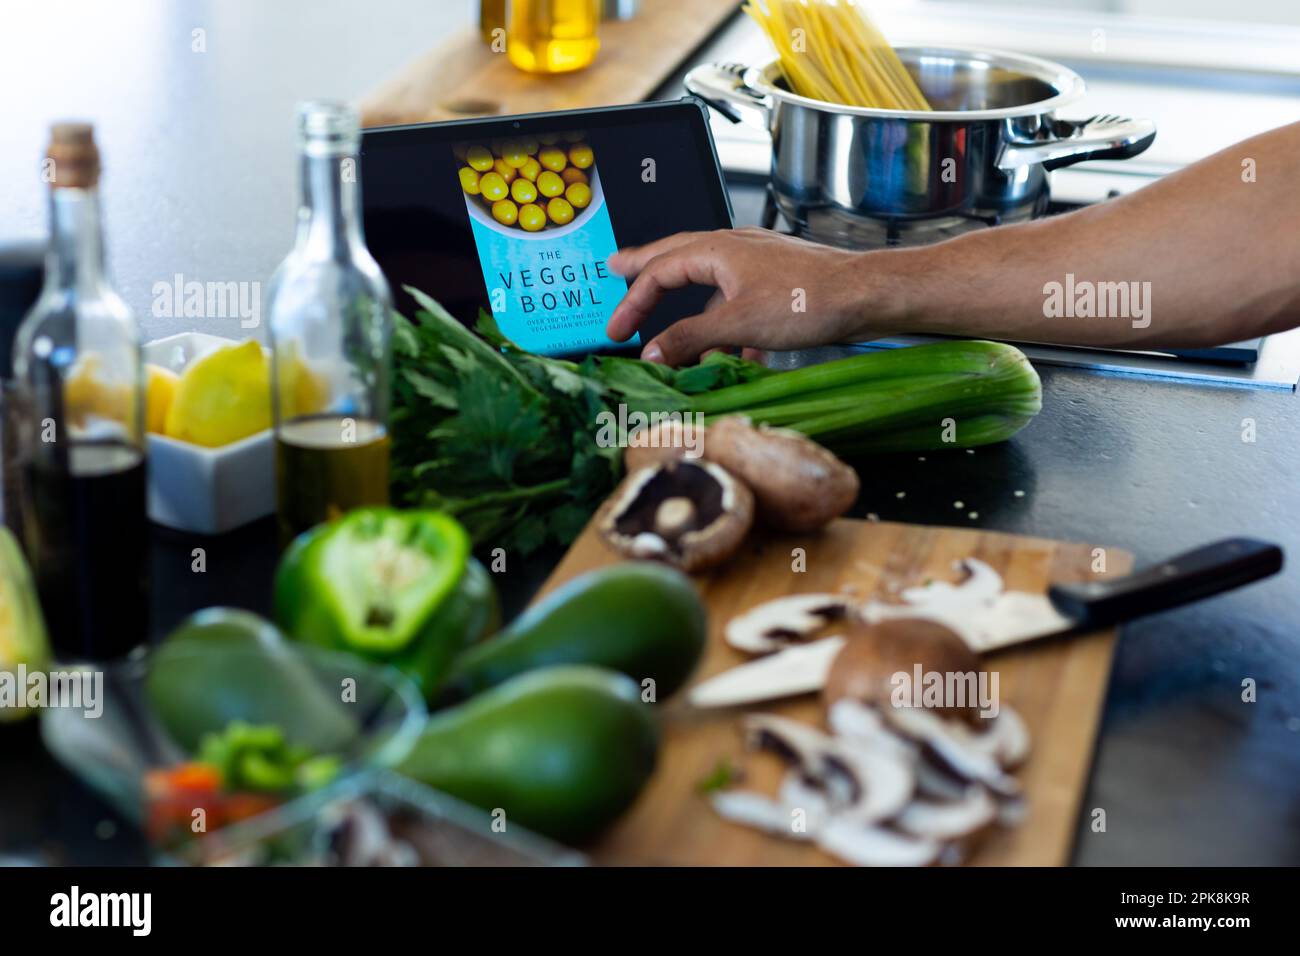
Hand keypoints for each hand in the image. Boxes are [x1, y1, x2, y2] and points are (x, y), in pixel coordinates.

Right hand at [605, 227, 884, 364]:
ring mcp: (758, 262)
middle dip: (647, 270)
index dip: (633, 301)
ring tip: (681, 340)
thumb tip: (653, 351)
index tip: (617, 331)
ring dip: (694, 313)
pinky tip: (739, 356)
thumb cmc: (809, 299)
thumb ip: (691, 337)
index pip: (660, 271)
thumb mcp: (739, 323)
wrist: (866, 295)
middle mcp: (735, 248)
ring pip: (712, 283)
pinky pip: (741, 300)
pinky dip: (731, 326)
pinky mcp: (779, 281)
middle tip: (618, 269)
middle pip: (678, 257)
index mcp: (717, 249)